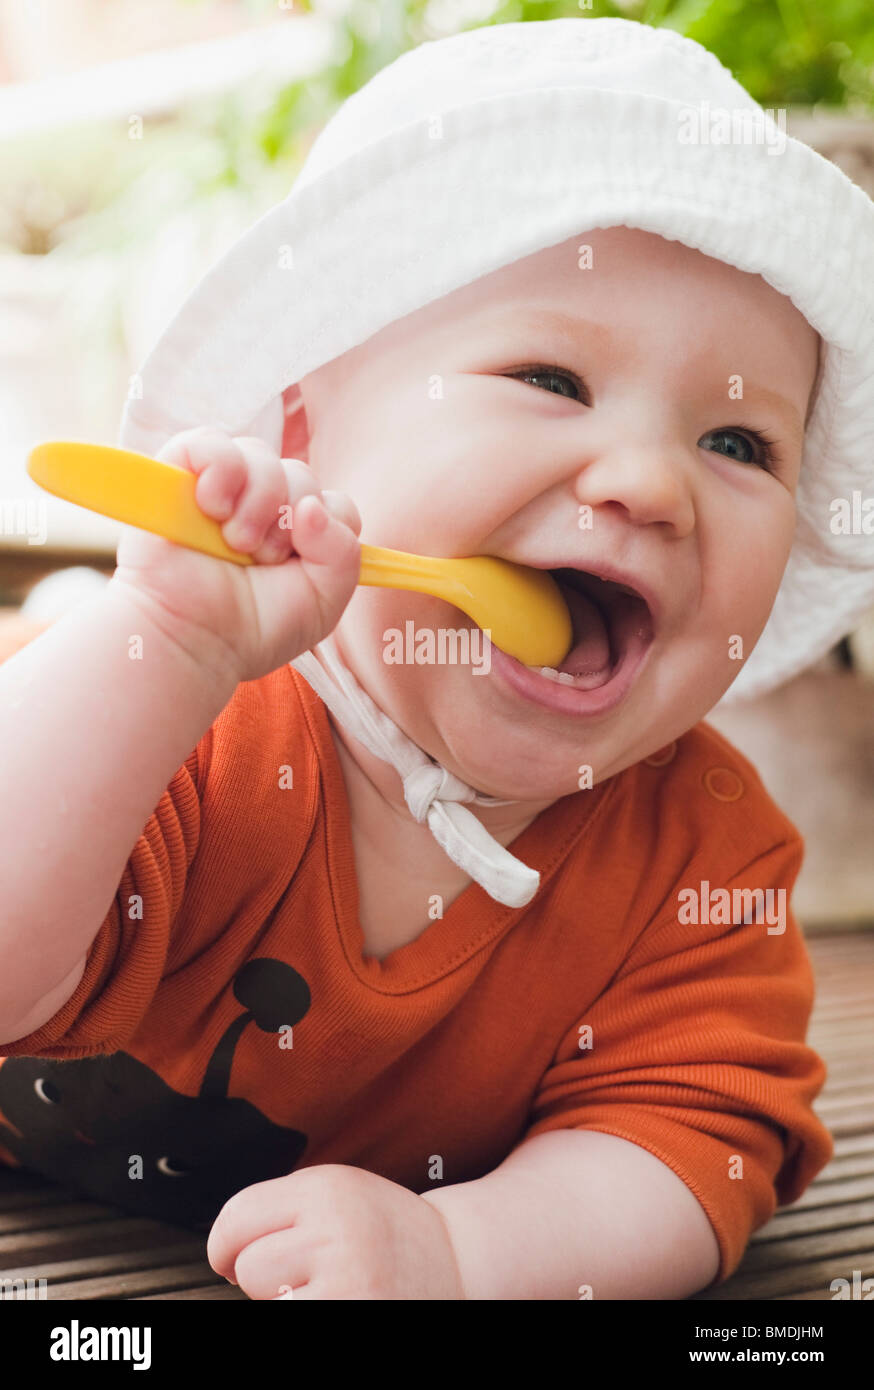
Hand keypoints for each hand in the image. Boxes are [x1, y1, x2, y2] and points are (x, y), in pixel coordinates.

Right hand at [110, 426, 361, 683]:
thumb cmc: (253, 627)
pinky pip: (209, 440)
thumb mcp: (324, 600)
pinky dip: (221, 467)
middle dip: (288, 521)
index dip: (328, 526)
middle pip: (300, 475)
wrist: (193, 642)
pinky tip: (212, 505)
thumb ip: (343, 553)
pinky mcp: (177, 476)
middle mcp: (260, 507)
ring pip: (261, 454)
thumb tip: (311, 505)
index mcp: (295, 534)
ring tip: (234, 542)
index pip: (332, 503)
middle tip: (261, 558)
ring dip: (258, 500)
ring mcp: (219, 489)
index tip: (302, 558)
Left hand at [206, 1164, 466, 1300]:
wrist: (455, 1260)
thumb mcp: (337, 1192)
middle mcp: (335, 1228)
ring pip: (268, 1300)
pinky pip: (293, 1318)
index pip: (238, 1215)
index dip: (223, 1244)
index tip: (229, 1257)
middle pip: (249, 1265)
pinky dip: (303, 1313)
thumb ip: (283, 1206)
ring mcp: (347, 1279)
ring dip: (283, 1302)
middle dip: (261, 1277)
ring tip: (322, 1289)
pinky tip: (333, 1301)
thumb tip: (223, 1248)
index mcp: (326, 1188)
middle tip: (296, 1275)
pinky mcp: (353, 1312)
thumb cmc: (383, 1230)